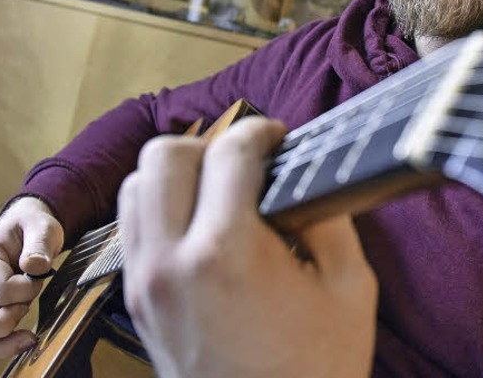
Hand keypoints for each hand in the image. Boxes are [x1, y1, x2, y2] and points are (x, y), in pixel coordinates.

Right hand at [0, 196, 64, 357]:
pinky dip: (3, 346)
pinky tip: (24, 340)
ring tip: (28, 338)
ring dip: (1, 345)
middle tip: (26, 310)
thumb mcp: (41, 225)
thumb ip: (39, 243)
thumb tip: (34, 267)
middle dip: (3, 325)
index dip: (24, 291)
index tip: (38, 279)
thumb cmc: (30, 227)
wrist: (25, 228)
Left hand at [119, 117, 377, 377]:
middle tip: (245, 163)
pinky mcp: (136, 302)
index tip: (278, 136)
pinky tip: (199, 224)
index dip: (260, 130)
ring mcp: (145, 283)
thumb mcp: (350, 289)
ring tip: (218, 190)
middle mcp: (172, 261)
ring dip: (176, 174)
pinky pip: (133, 227)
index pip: (229, 151)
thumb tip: (305, 177)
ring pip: (135, 186)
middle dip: (208, 145)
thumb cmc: (314, 371)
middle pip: (163, 155)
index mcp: (228, 252)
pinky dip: (159, 209)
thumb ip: (328, 219)